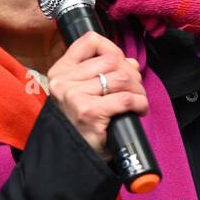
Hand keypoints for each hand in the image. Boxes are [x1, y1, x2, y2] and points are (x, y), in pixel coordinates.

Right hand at [47, 31, 147, 157]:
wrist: (73, 157)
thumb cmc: (81, 126)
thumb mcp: (81, 94)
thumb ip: (101, 73)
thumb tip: (131, 62)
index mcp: (59, 72)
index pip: (90, 41)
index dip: (113, 48)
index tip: (121, 64)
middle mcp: (63, 82)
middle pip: (111, 60)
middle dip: (131, 72)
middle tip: (135, 88)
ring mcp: (75, 97)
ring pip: (121, 78)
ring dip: (138, 88)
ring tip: (138, 100)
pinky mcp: (90, 112)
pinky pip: (125, 98)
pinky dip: (140, 103)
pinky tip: (139, 109)